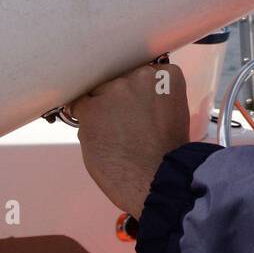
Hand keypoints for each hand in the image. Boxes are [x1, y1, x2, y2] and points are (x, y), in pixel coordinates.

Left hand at [70, 63, 189, 218]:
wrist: (158, 180)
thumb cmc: (169, 155)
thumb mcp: (174, 114)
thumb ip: (155, 98)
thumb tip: (133, 99)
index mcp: (167, 76)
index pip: (144, 72)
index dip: (139, 91)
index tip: (140, 106)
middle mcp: (140, 76)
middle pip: (120, 78)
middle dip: (120, 98)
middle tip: (125, 123)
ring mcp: (114, 90)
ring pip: (99, 91)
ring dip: (101, 108)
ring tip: (111, 134)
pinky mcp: (91, 109)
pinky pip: (78, 105)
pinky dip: (84, 119)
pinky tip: (95, 134)